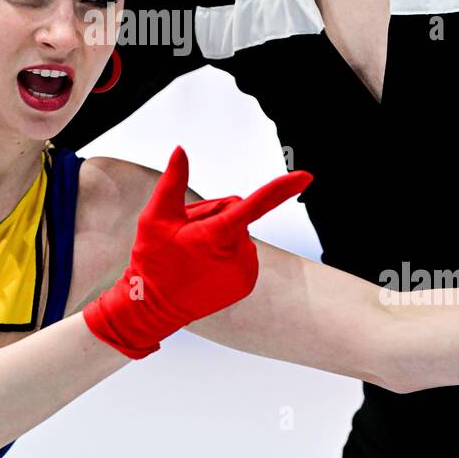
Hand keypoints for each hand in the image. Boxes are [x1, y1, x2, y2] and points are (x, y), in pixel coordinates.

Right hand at [82, 145, 312, 358]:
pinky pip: (243, 252)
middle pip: (236, 212)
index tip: (306, 177)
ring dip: (220, 235)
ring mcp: (245, 271)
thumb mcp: (155, 218)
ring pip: (239, 233)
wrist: (153, 307)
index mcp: (217, 235)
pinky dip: (227, 253)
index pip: (255, 204)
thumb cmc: (152, 259)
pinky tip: (205, 265)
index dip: (281, 188)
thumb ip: (172, 181)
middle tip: (187, 235)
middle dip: (215, 215)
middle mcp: (238, 254)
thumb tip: (180, 150)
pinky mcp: (247, 283)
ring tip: (194, 254)